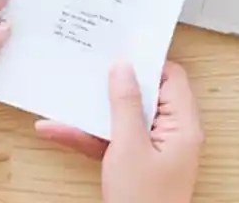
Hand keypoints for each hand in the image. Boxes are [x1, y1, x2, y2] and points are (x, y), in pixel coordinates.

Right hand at [35, 61, 203, 202]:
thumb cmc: (143, 202)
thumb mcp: (128, 147)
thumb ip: (126, 105)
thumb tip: (124, 68)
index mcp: (183, 125)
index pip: (171, 78)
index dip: (147, 63)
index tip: (120, 51)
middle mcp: (173, 134)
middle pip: (145, 96)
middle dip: (112, 85)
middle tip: (89, 66)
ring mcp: (154, 151)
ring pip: (123, 120)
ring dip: (92, 113)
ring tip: (63, 97)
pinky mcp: (136, 166)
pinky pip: (113, 142)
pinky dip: (88, 137)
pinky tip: (56, 130)